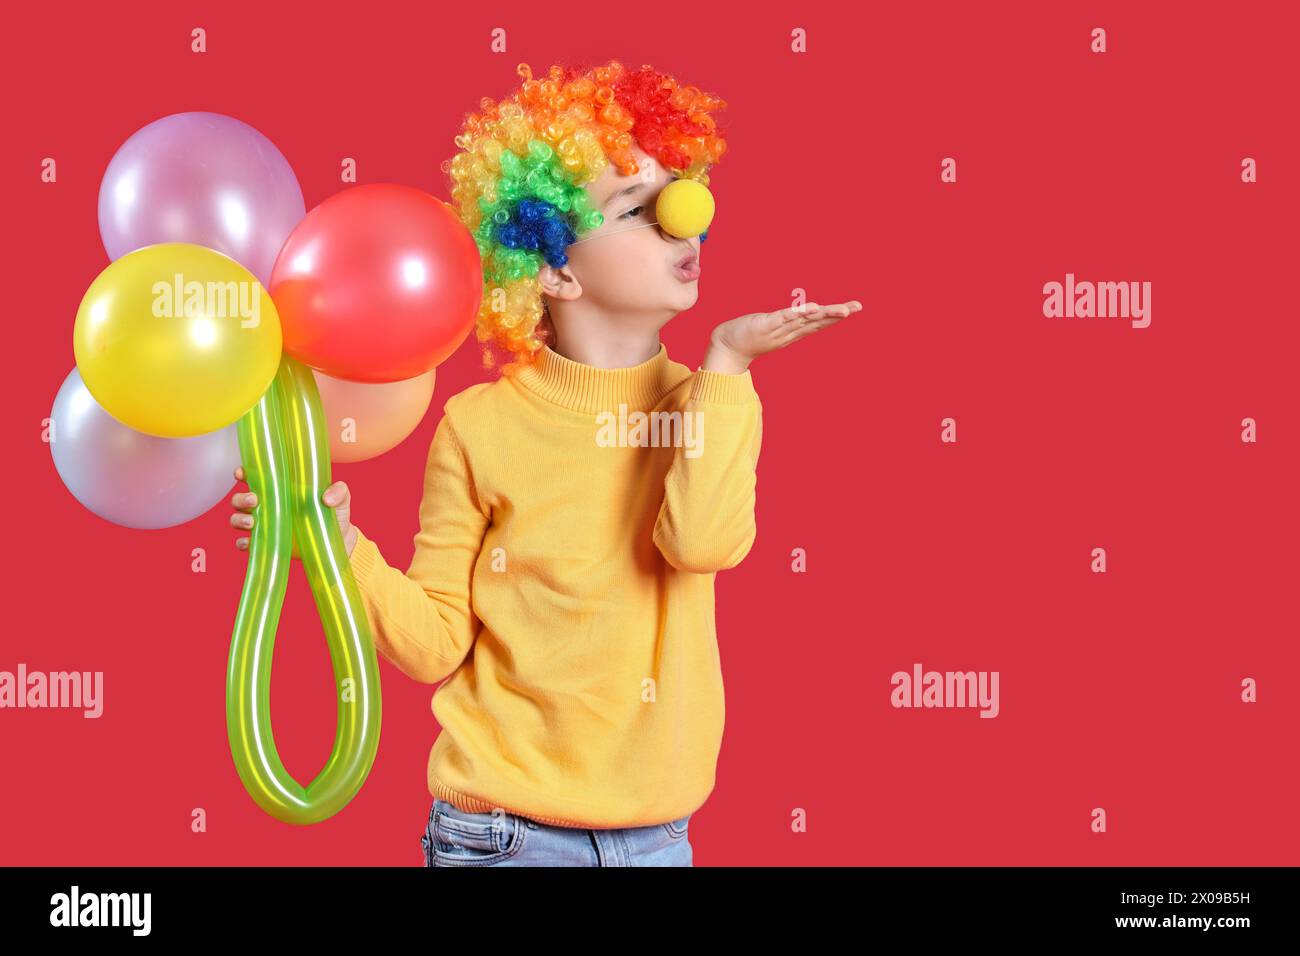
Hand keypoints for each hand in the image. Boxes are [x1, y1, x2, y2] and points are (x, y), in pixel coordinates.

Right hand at [230, 465, 359, 557]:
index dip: (243, 473)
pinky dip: (243, 543)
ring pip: (237, 519)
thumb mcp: (342, 498)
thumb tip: (326, 498)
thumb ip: (338, 491)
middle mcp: (268, 506)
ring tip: (252, 523)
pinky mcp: (267, 543)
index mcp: (281, 489)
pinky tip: (251, 542)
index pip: (255, 477)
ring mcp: (265, 525)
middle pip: (240, 499)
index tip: (242, 473)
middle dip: (240, 498)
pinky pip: (245, 543)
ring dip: (239, 520)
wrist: (339, 542)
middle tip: (254, 500)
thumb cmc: (336, 514)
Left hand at [704, 300, 862, 371]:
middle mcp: (788, 332)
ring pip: (806, 320)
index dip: (835, 316)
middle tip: (857, 307)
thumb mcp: (770, 328)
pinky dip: (800, 313)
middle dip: (838, 314)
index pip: (817, 322)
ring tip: (844, 309)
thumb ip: (784, 323)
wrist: (725, 348)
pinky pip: (785, 317)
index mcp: (791, 332)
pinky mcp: (766, 325)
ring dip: (825, 314)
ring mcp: (778, 329)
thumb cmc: (747, 336)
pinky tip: (813, 308)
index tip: (854, 308)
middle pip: (817, 321)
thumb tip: (795, 316)